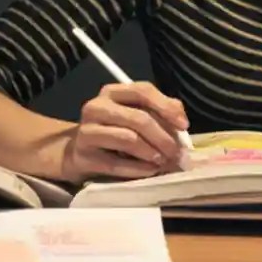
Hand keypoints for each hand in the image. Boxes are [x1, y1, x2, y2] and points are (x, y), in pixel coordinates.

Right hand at [61, 82, 188, 182]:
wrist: (77, 152)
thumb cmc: (114, 130)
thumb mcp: (133, 114)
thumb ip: (159, 111)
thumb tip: (181, 123)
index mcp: (112, 92)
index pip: (142, 90)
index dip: (166, 107)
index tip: (184, 125)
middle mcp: (96, 107)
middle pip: (138, 118)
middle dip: (163, 136)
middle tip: (177, 152)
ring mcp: (87, 132)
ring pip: (128, 139)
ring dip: (152, 152)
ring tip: (163, 161)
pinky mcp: (84, 157)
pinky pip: (117, 164)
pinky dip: (139, 168)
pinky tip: (150, 170)